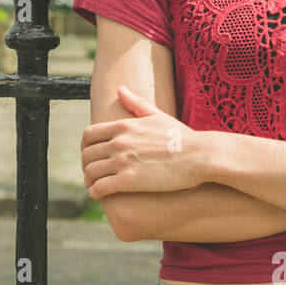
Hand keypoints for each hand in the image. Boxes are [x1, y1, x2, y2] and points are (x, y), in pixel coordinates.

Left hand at [81, 85, 203, 197]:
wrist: (200, 156)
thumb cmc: (183, 137)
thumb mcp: (157, 115)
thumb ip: (136, 103)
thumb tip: (121, 89)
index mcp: (123, 126)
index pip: (89, 135)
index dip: (85, 147)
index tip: (91, 155)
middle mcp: (119, 142)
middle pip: (87, 154)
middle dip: (86, 165)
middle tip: (93, 173)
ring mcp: (122, 161)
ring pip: (90, 172)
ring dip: (89, 180)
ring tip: (95, 186)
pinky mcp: (129, 181)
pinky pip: (100, 188)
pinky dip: (95, 192)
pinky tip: (100, 195)